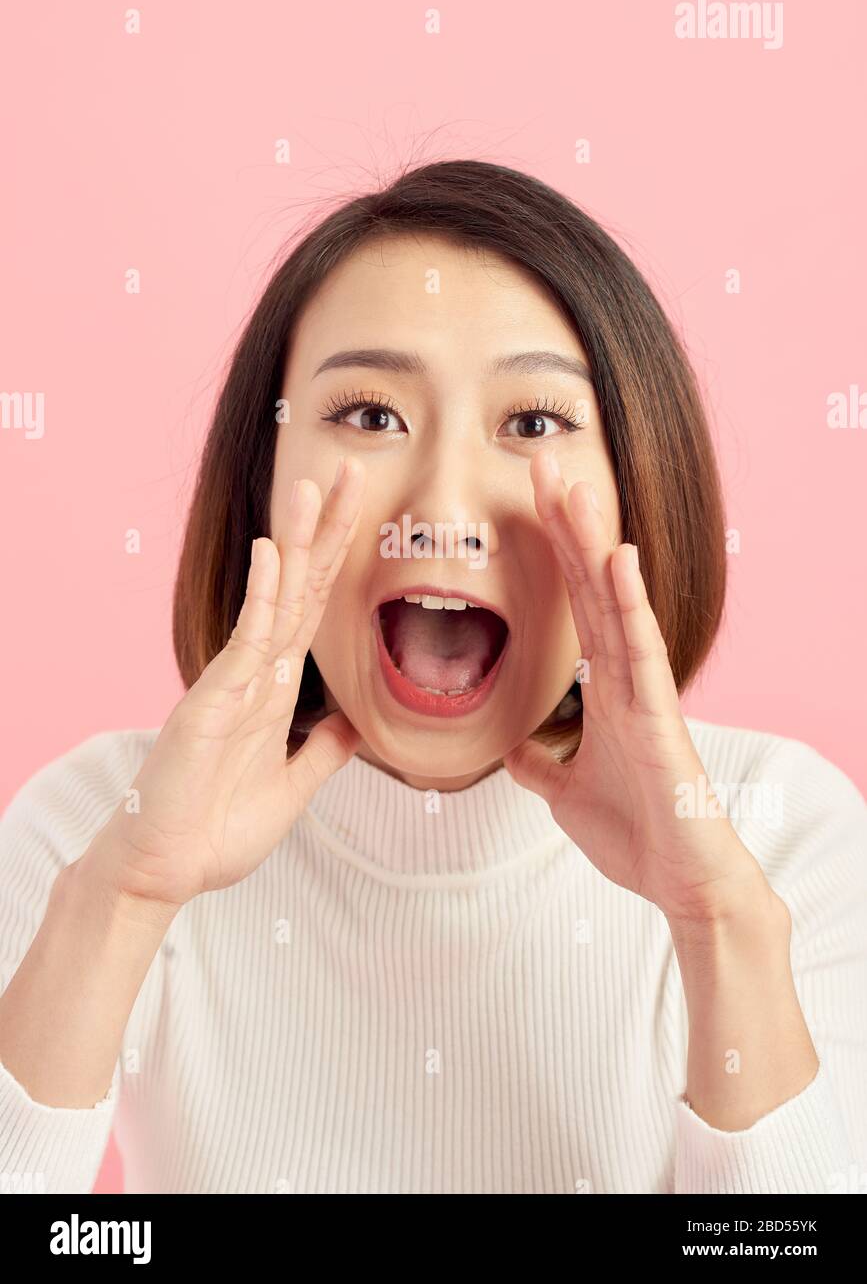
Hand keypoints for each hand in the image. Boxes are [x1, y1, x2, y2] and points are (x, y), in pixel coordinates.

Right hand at [83, 458, 366, 909]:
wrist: (164, 870)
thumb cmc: (214, 831)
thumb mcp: (291, 790)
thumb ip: (322, 753)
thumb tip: (354, 724)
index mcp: (277, 688)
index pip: (315, 608)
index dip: (339, 557)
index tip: (362, 508)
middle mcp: (257, 673)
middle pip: (300, 587)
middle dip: (325, 528)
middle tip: (348, 468)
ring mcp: (233, 681)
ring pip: (274, 599)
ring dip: (294, 541)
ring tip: (308, 485)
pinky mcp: (212, 701)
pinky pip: (246, 641)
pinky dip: (262, 597)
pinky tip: (272, 553)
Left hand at [503, 447, 774, 928]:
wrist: (682, 883)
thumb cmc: (638, 834)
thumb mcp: (564, 792)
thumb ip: (540, 763)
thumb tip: (512, 747)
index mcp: (605, 686)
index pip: (573, 603)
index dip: (550, 550)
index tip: (527, 497)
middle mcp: (626, 675)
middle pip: (589, 585)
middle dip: (565, 524)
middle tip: (539, 461)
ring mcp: (645, 690)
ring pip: (614, 602)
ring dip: (592, 544)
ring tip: (572, 486)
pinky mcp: (660, 715)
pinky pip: (641, 650)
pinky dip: (629, 602)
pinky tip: (618, 558)